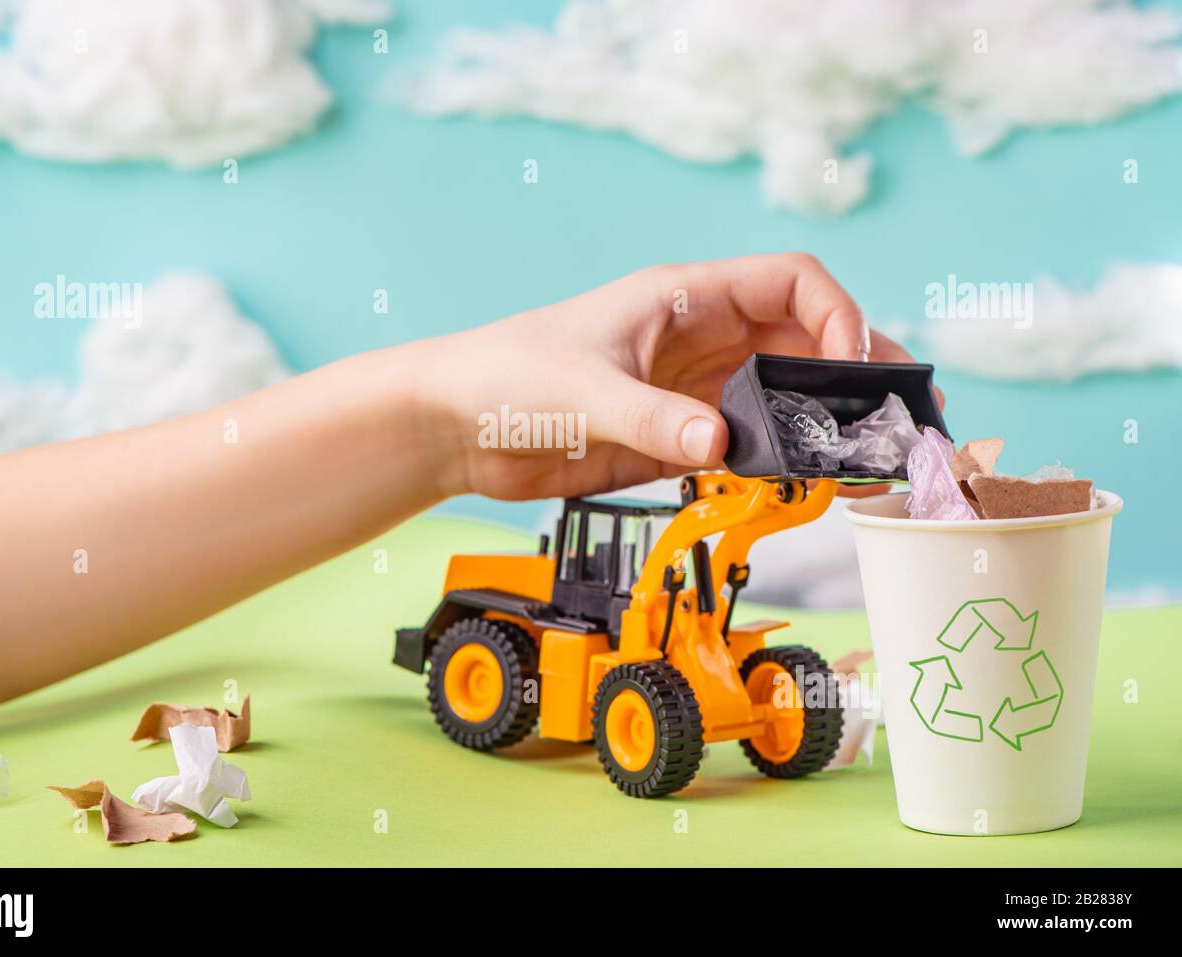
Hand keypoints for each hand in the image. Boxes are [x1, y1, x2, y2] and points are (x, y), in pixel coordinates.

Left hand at [424, 253, 929, 500]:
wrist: (455, 427)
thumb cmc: (504, 377)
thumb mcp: (583, 392)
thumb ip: (654, 420)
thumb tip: (723, 446)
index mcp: (685, 298)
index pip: (791, 281)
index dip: (836, 314)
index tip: (850, 363)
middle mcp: (701, 340)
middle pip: (805, 340)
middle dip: (859, 369)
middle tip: (908, 413)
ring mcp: (692, 392)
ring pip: (785, 396)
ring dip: (831, 421)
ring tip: (878, 454)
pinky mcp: (676, 440)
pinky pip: (749, 446)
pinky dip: (785, 461)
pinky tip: (811, 483)